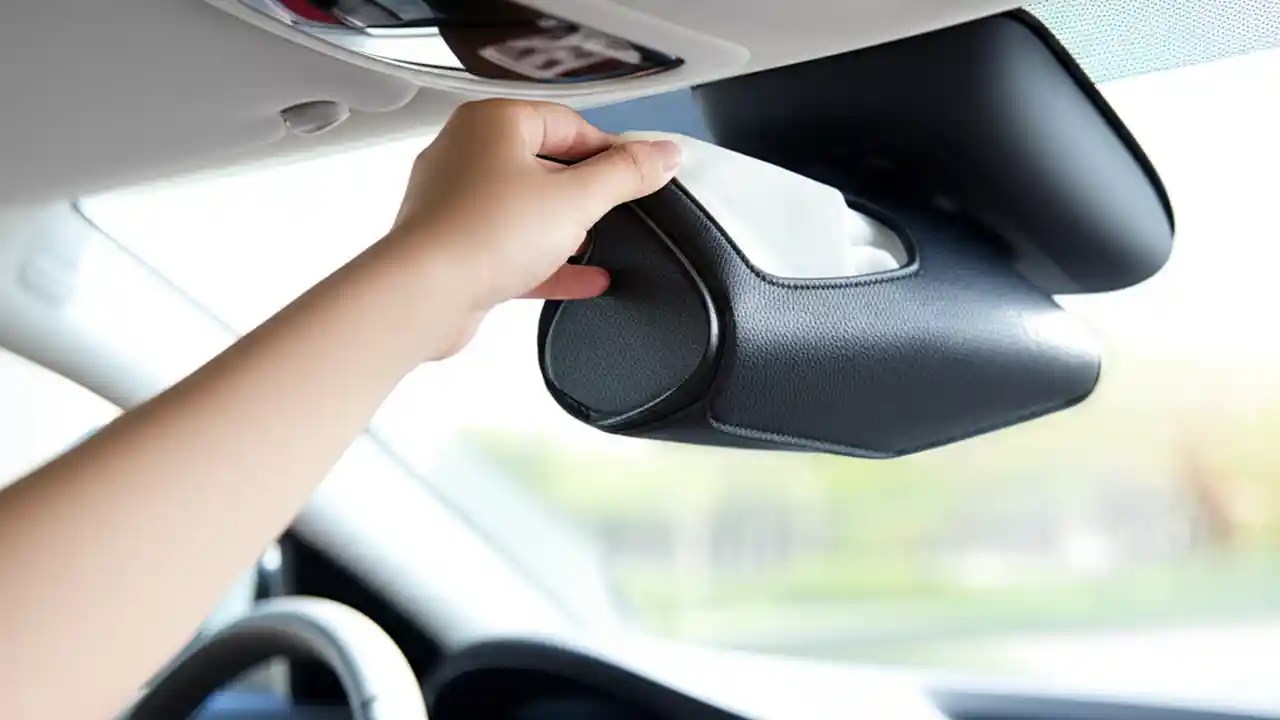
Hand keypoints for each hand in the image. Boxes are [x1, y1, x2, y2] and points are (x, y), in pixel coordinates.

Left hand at [378, 99, 681, 357]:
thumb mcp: (576, 199)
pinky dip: (547, 262)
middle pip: (547, 164)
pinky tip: (584, 279)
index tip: (641, 172)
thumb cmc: (481, 233)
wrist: (424, 294)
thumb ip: (625, 175)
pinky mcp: (457, 248)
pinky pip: (512, 248)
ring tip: (601, 244)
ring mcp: (458, 203)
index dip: (610, 150)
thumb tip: (663, 154)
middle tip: (620, 207)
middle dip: (586, 192)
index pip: (568, 123)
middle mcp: (468, 154)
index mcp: (492, 123)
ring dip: (567, 230)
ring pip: (527, 209)